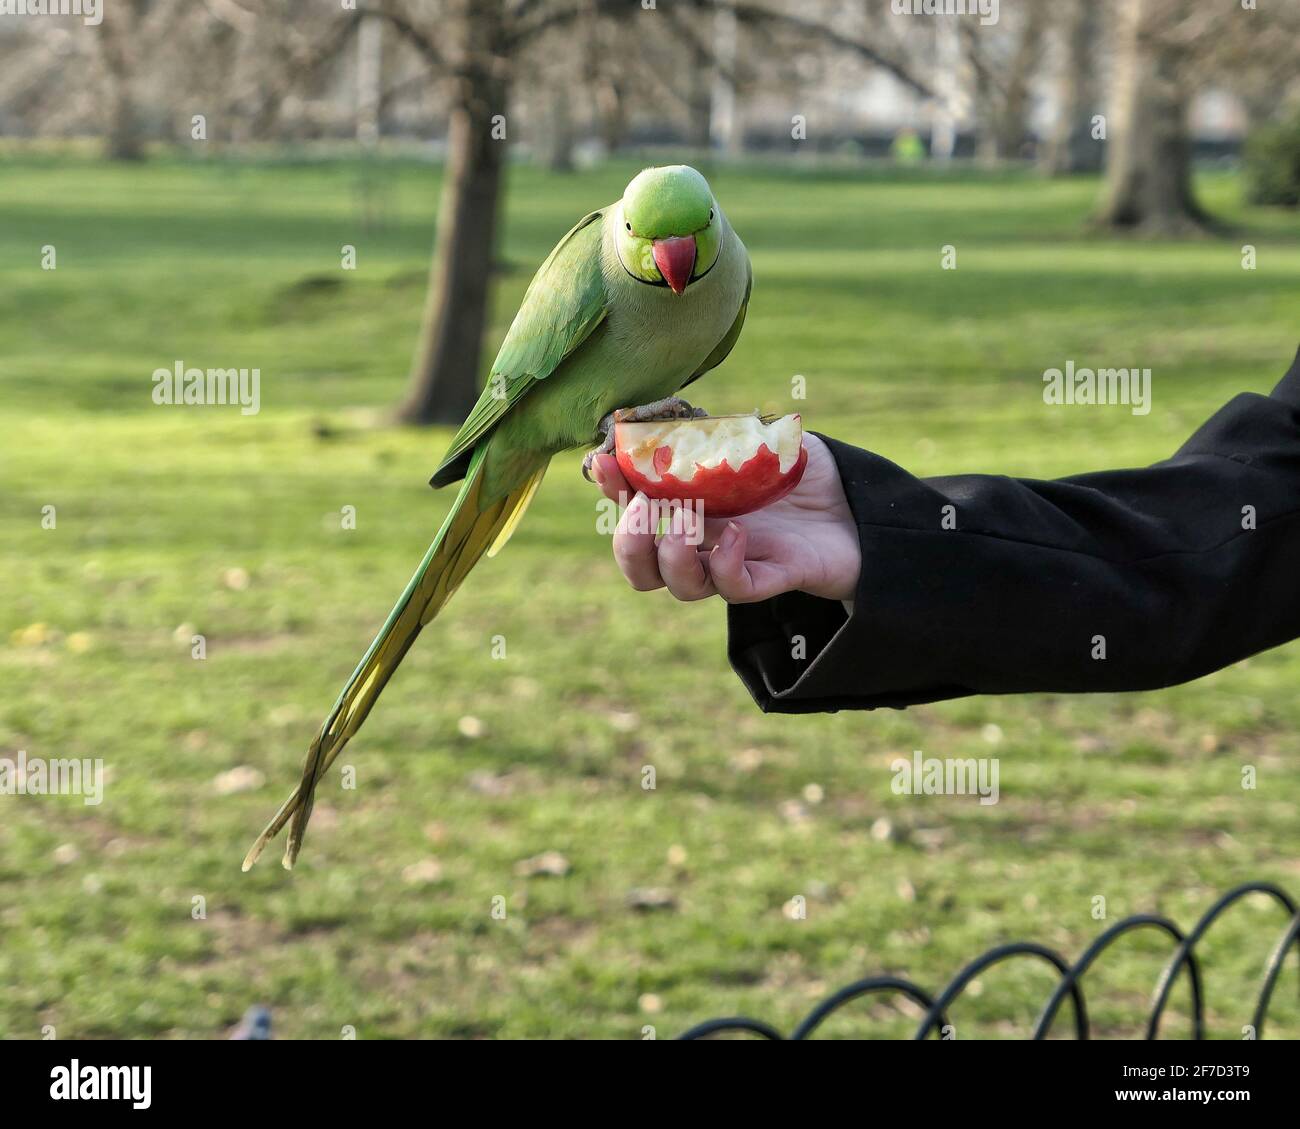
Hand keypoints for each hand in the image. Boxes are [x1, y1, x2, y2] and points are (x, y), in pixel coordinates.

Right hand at [589, 433, 860, 603]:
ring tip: (686, 525)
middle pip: (640, 568)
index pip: (632, 510)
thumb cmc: (805, 473)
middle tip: (644, 509)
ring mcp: (734, 563)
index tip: (603, 463)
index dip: (611, 490)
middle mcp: (704, 541)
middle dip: (628, 542)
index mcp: (691, 505)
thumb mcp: (760, 437)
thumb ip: (719, 429)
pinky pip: (734, 588)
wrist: (862, 504)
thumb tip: (678, 414)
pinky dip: (725, 565)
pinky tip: (739, 535)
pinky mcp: (770, 578)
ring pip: (679, 587)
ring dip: (670, 558)